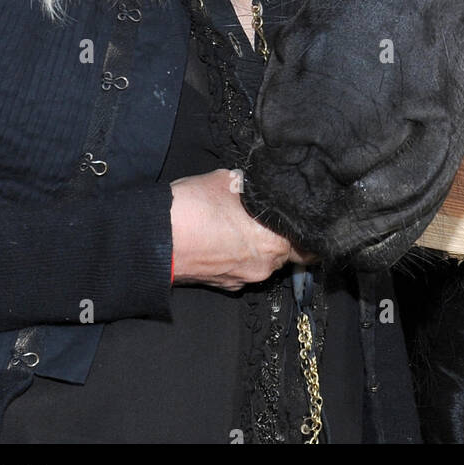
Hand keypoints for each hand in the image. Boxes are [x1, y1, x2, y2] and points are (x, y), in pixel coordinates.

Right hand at [170, 168, 317, 290]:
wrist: (154, 239)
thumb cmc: (193, 209)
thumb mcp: (229, 180)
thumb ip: (252, 186)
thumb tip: (258, 184)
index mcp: (273, 243)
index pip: (309, 247)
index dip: (308, 232)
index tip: (303, 220)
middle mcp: (262, 267)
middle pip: (286, 253)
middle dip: (280, 236)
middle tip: (269, 216)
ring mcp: (241, 278)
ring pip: (263, 261)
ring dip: (258, 245)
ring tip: (242, 223)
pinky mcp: (223, 284)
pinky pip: (242, 267)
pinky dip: (239, 254)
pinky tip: (225, 236)